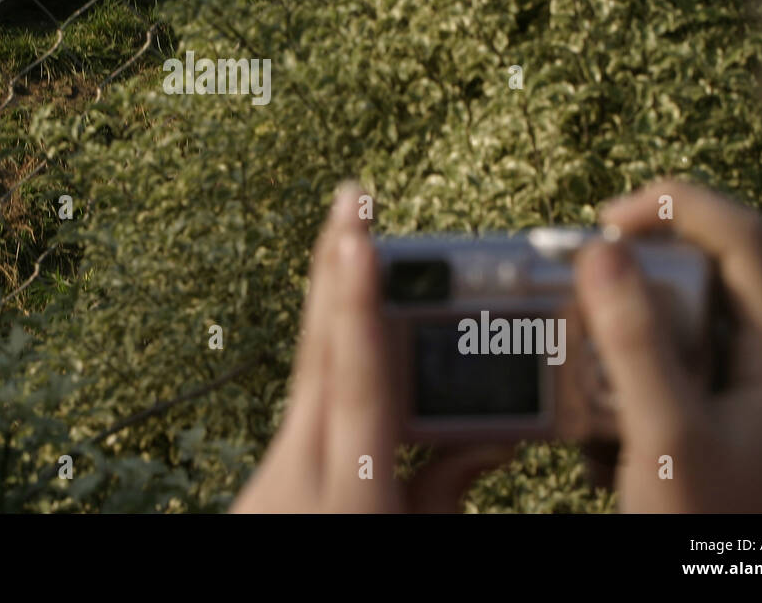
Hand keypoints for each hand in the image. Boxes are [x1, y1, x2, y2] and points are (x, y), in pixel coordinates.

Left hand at [231, 182, 510, 512]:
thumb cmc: (352, 581)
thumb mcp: (413, 542)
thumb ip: (445, 492)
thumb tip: (491, 440)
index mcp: (351, 489)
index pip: (356, 382)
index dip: (359, 308)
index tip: (357, 241)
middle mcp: (303, 464)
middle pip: (319, 352)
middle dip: (335, 266)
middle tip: (349, 196)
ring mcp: (275, 466)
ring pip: (308, 368)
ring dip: (332, 300)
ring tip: (352, 238)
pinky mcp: (269, 475)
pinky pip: (304, 398)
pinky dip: (327, 351)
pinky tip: (342, 321)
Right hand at [575, 180, 761, 512]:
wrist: (705, 590)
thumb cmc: (701, 526)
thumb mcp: (664, 434)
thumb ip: (635, 342)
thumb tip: (600, 252)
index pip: (739, 235)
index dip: (672, 207)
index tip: (603, 224)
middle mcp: (761, 352)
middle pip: (696, 262)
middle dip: (627, 270)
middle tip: (573, 282)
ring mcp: (727, 376)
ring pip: (664, 305)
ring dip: (611, 324)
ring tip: (581, 368)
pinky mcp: (693, 396)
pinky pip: (646, 348)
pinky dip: (607, 365)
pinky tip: (595, 418)